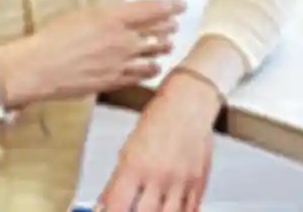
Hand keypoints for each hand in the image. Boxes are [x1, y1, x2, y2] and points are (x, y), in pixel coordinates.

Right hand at [0, 0, 185, 106]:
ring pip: (154, 54)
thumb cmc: (53, 37)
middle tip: (174, 24)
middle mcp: (123, 39)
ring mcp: (121, 62)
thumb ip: (108, 15)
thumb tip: (123, 16)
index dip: (172, 6)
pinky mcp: (115, 80)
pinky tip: (154, 67)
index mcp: (114, 17)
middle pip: (158, 32)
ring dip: (163, 48)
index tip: (181, 4)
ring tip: (168, 44)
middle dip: (169, 27)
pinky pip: (141, 75)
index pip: (154, 9)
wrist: (39, 68)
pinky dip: (151, 69)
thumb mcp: (83, 14)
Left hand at [97, 72, 221, 211]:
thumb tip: (104, 204)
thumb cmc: (159, 118)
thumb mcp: (128, 149)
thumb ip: (116, 182)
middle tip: (130, 210)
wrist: (190, 102)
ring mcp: (181, 181)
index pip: (118, 206)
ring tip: (151, 208)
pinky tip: (170, 211)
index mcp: (136, 167)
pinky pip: (189, 210)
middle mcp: (159, 176)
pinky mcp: (198, 182)